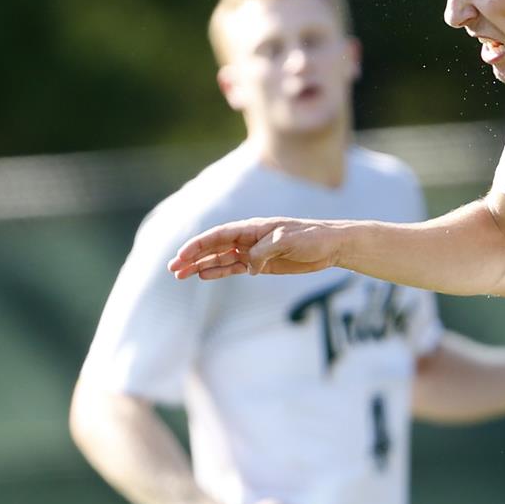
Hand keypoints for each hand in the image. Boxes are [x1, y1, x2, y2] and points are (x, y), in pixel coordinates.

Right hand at [171, 218, 341, 280]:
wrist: (332, 246)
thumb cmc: (312, 237)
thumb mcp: (288, 241)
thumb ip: (264, 251)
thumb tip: (247, 266)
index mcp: (253, 228)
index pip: (219, 236)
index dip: (198, 245)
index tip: (182, 255)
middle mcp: (249, 238)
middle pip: (214, 247)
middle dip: (192, 257)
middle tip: (173, 269)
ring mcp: (254, 251)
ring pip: (221, 258)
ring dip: (201, 265)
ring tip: (181, 275)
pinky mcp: (262, 264)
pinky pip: (235, 268)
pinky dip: (219, 271)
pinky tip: (204, 275)